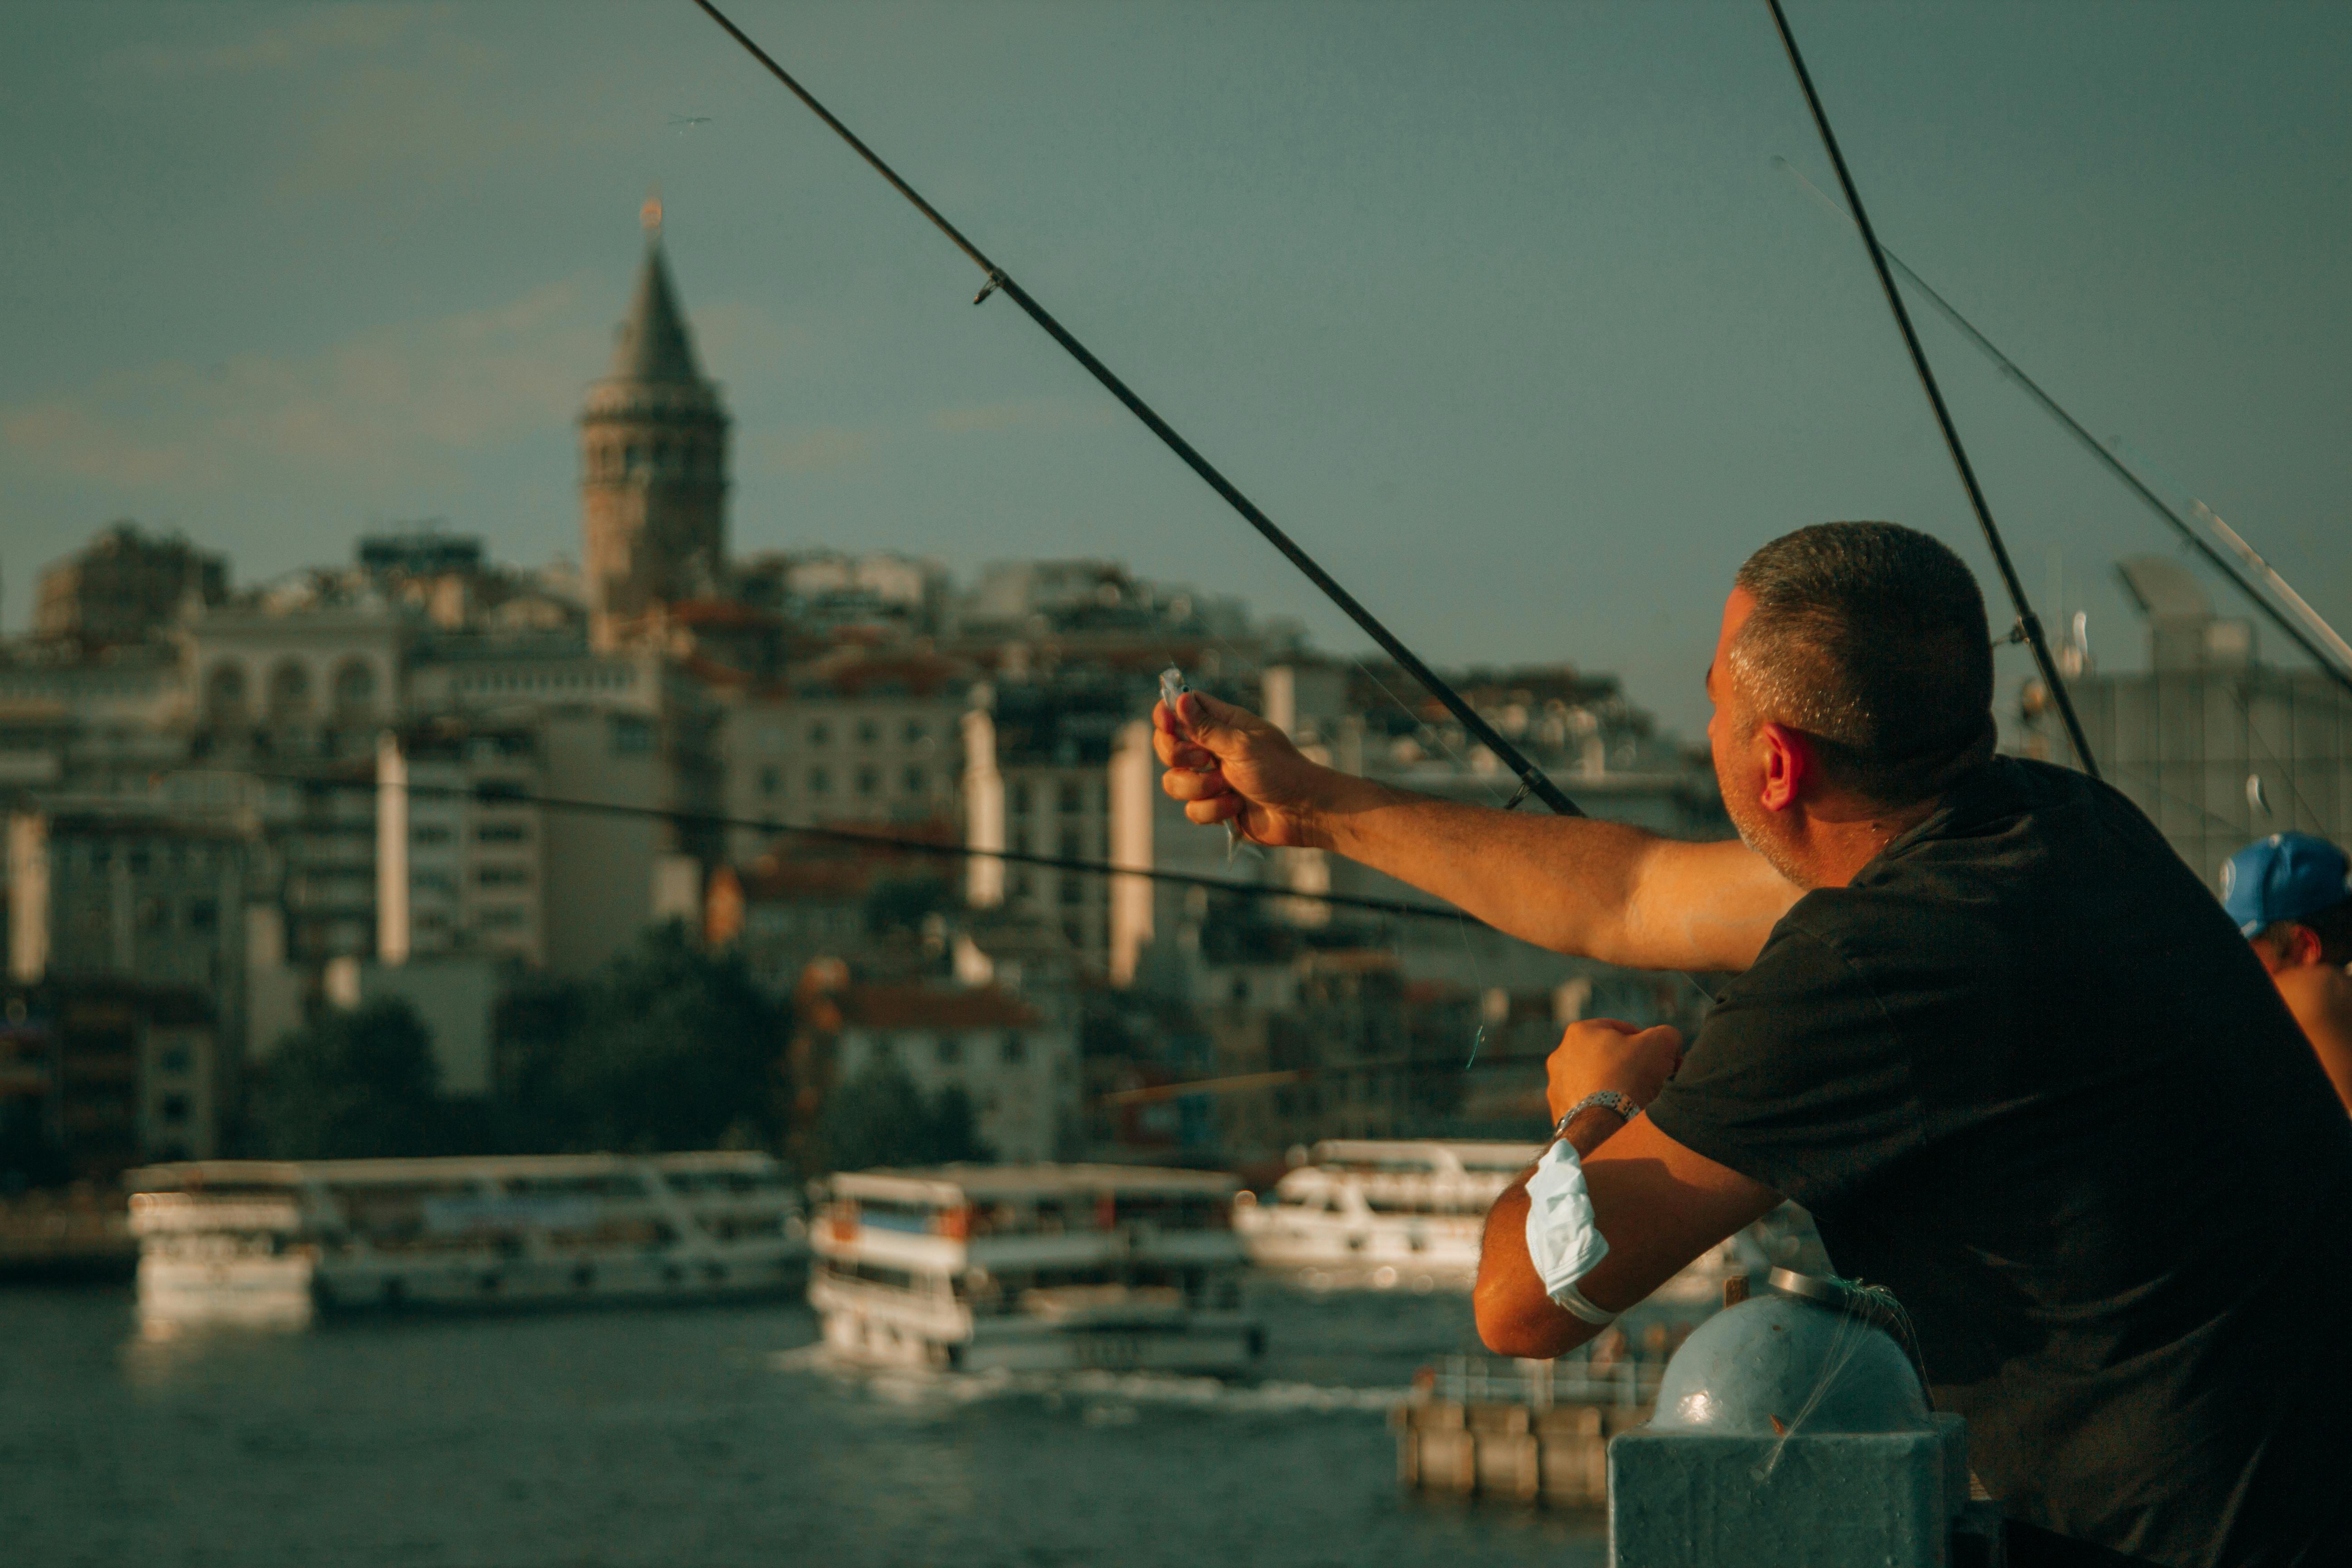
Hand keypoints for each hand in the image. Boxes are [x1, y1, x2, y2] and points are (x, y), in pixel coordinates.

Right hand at [1154, 691, 1338, 849]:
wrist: (1303, 812)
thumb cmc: (1281, 771)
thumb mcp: (1242, 745)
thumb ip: (1206, 726)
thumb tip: (1179, 699)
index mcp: (1222, 724)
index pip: (1182, 708)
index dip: (1167, 714)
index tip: (1169, 725)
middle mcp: (1212, 749)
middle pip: (1168, 746)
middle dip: (1178, 756)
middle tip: (1204, 759)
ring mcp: (1211, 778)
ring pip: (1174, 782)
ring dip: (1198, 787)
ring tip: (1226, 787)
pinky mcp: (1213, 806)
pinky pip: (1192, 809)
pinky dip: (1213, 810)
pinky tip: (1236, 807)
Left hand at [1544, 1017, 1683, 1125]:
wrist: (1604, 1126)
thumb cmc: (1630, 1077)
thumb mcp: (1661, 1043)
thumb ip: (1666, 1035)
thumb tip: (1668, 1043)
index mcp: (1579, 1032)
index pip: (1620, 1030)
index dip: (1645, 1043)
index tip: (1658, 1059)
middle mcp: (1560, 1056)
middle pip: (1605, 1057)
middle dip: (1628, 1066)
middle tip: (1649, 1081)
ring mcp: (1555, 1086)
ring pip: (1595, 1082)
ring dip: (1614, 1088)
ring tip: (1634, 1102)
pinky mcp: (1558, 1113)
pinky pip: (1587, 1106)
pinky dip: (1602, 1109)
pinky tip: (1619, 1117)